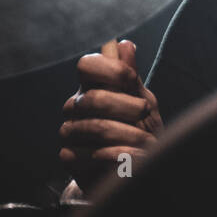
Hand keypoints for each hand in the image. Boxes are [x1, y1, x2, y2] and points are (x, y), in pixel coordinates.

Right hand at [60, 39, 162, 196]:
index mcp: (92, 87)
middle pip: (94, 97)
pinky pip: (94, 153)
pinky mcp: (69, 157)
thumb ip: (132, 77)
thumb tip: (125, 44)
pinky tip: (133, 158)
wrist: (133, 173)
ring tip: (147, 141)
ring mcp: (69, 131)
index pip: (87, 65)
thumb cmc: (138, 133)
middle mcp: (76, 106)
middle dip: (126, 105)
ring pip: (97, 127)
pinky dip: (122, 156)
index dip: (109, 68)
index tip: (130, 77)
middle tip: (144, 112)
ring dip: (130, 134)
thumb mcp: (143, 102)